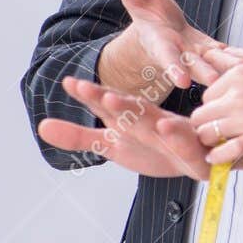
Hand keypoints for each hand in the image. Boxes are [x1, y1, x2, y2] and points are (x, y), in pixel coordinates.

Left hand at [39, 76, 211, 179]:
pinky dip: (175, 132)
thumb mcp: (111, 145)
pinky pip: (183, 139)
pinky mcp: (191, 148)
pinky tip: (165, 125)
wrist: (200, 158)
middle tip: (91, 91)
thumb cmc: (154, 148)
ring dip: (136, 110)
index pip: (107, 104)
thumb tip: (41, 125)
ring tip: (116, 101)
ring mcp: (170, 131)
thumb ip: (78, 137)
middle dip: (110, 99)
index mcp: (129, 117)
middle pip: (128, 106)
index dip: (89, 95)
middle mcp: (149, 119)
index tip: (70, 83)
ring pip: (153, 118)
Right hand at [101, 0, 242, 91]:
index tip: (181, 81)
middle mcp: (179, 53)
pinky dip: (238, 55)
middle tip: (217, 82)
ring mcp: (196, 54)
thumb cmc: (147, 13)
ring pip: (214, 62)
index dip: (173, 68)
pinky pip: (226, 54)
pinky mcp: (210, 48)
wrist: (159, 27)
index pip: (165, 57)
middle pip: (193, 66)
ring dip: (229, 66)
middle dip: (205, 73)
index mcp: (159, 43)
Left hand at [189, 64, 242, 164]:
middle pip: (200, 116)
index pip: (207, 97)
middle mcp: (236, 95)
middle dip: (205, 126)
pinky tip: (219, 158)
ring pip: (206, 134)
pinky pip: (223, 151)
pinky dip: (218, 157)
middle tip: (216, 134)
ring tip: (219, 146)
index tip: (222, 117)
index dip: (213, 109)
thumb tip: (232, 100)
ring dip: (210, 142)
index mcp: (238, 76)